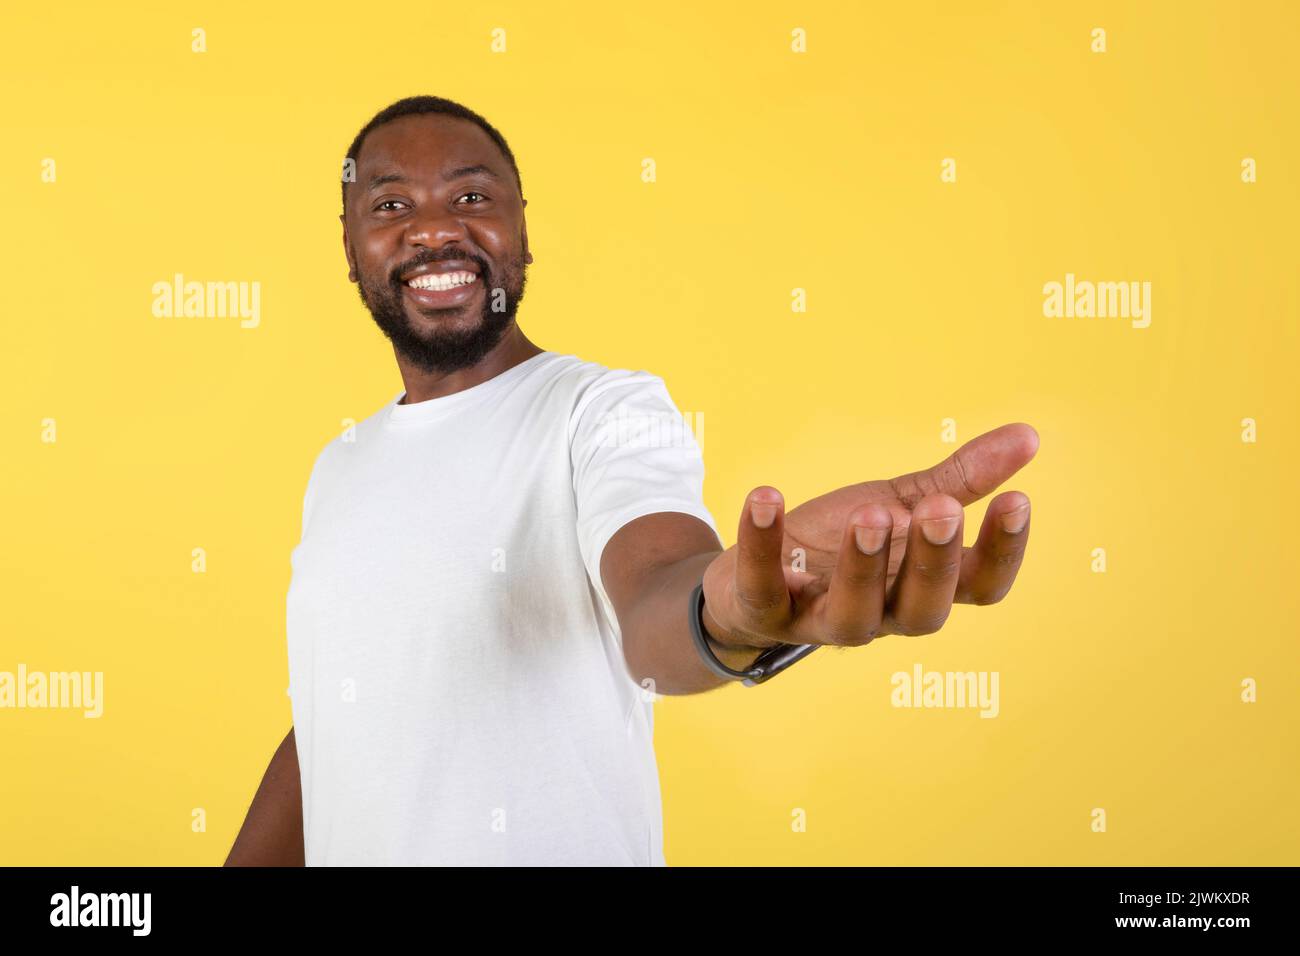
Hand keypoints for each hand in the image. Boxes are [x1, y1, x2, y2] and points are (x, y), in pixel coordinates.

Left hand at [700, 423, 1038, 649]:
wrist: (751, 579)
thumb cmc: (840, 543)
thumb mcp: (901, 504)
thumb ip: (961, 478)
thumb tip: (1029, 435)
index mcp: (922, 586)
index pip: (980, 586)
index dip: (1002, 552)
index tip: (1018, 500)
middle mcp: (882, 614)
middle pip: (923, 609)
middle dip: (934, 560)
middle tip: (941, 508)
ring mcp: (822, 620)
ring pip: (853, 616)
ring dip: (863, 565)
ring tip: (868, 512)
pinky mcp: (765, 611)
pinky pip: (763, 586)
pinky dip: (762, 542)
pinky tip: (765, 496)